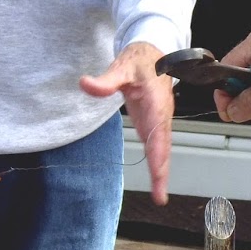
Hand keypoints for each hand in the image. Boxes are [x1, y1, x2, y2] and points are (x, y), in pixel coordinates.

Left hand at [80, 41, 174, 203]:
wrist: (153, 51)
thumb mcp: (122, 65)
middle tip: (160, 197)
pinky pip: (157, 145)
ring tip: (159, 194)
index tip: (159, 176)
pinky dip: (157, 162)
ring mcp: (159, 120)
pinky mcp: (153, 122)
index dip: (159, 157)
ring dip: (161, 171)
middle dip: (162, 172)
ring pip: (162, 149)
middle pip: (164, 148)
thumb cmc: (140, 58)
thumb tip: (86, 85)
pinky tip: (155, 177)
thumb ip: (106, 79)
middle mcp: (162, 115)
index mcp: (157, 103)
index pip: (159, 134)